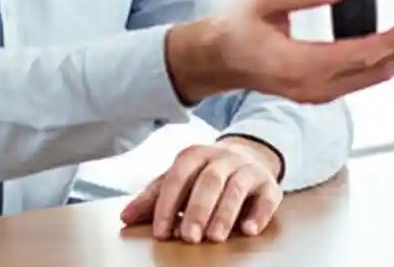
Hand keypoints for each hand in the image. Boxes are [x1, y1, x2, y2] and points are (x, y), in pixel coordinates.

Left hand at [120, 138, 283, 242]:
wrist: (249, 156)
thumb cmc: (205, 175)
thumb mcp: (179, 180)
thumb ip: (153, 197)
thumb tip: (124, 218)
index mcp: (195, 155)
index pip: (178, 177)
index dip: (167, 204)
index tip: (161, 232)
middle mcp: (222, 158)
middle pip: (209, 180)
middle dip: (198, 209)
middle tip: (189, 237)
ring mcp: (248, 169)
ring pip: (237, 187)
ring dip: (225, 213)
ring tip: (215, 237)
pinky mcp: (270, 184)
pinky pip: (268, 197)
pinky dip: (259, 214)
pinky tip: (248, 230)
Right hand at [165, 0, 393, 104]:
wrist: (214, 58)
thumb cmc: (234, 25)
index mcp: (301, 65)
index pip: (364, 55)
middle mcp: (313, 88)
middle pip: (377, 72)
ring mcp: (316, 94)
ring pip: (372, 79)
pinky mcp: (317, 92)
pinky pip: (360, 80)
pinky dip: (382, 62)